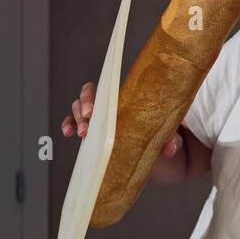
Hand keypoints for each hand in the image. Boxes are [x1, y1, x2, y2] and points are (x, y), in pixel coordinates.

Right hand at [59, 80, 183, 165]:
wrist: (156, 149)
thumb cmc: (160, 134)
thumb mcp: (169, 135)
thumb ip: (171, 139)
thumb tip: (170, 149)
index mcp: (126, 100)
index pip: (107, 89)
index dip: (96, 95)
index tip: (94, 109)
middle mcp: (109, 106)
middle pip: (88, 97)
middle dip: (84, 107)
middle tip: (88, 122)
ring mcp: (99, 119)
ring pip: (79, 110)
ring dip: (76, 119)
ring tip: (82, 134)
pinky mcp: (94, 133)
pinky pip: (75, 125)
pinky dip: (69, 126)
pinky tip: (67, 132)